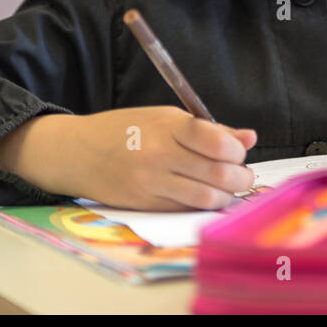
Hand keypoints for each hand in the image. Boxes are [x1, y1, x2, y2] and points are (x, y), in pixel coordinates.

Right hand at [0, 106, 257, 210]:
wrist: (76, 152)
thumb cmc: (126, 129)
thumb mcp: (165, 117)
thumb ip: (210, 130)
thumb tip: (249, 138)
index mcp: (167, 127)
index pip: (215, 141)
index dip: (235, 149)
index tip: (237, 151)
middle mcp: (159, 156)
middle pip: (218, 174)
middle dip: (240, 177)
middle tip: (242, 175)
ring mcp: (151, 183)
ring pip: (206, 197)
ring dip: (227, 196)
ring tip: (228, 188)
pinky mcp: (146, 205)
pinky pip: (186, 209)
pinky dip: (204, 205)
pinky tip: (206, 196)